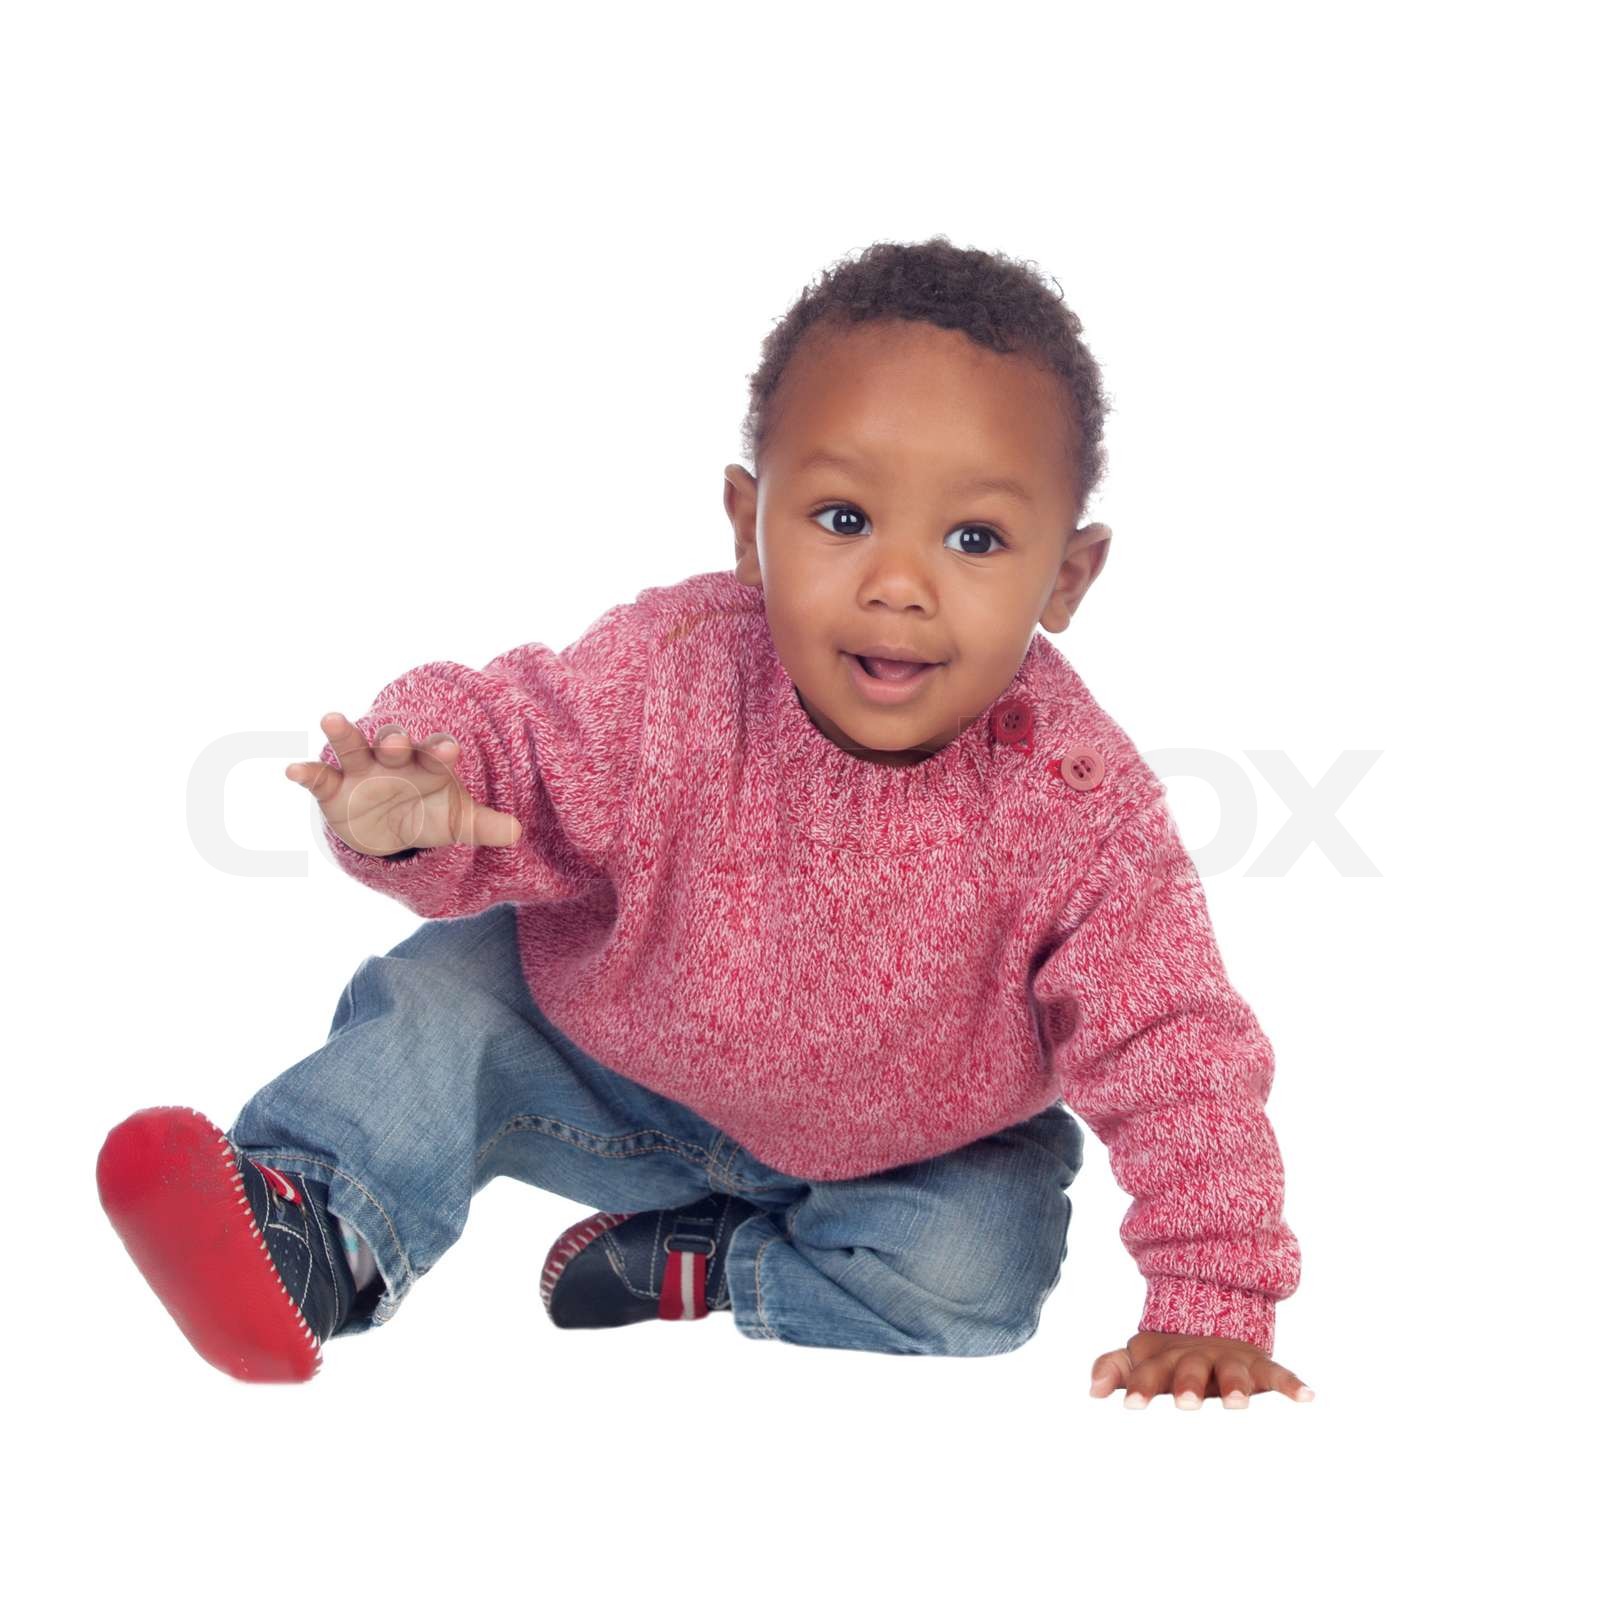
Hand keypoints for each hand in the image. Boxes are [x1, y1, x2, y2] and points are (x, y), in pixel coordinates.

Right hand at [286, 711, 523, 857]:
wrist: (387, 828)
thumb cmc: (425, 813)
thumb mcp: (454, 822)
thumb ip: (484, 825)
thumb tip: (518, 832)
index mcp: (426, 763)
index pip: (436, 751)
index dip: (441, 750)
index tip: (450, 750)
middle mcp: (392, 759)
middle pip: (394, 741)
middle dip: (395, 740)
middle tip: (397, 743)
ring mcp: (360, 769)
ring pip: (352, 745)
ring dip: (343, 732)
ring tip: (331, 716)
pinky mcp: (333, 787)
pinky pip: (318, 776)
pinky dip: (306, 771)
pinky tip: (292, 769)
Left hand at [1089, 1330, 1314, 1409]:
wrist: (1212, 1323)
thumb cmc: (1171, 1360)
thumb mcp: (1141, 1360)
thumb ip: (1114, 1368)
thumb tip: (1091, 1390)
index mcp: (1165, 1358)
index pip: (1149, 1370)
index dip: (1140, 1387)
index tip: (1130, 1406)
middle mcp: (1196, 1355)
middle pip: (1190, 1367)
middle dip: (1189, 1384)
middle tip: (1187, 1403)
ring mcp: (1229, 1358)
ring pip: (1233, 1369)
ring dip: (1236, 1385)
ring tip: (1239, 1404)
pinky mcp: (1259, 1364)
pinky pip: (1278, 1373)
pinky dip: (1292, 1384)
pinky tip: (1306, 1398)